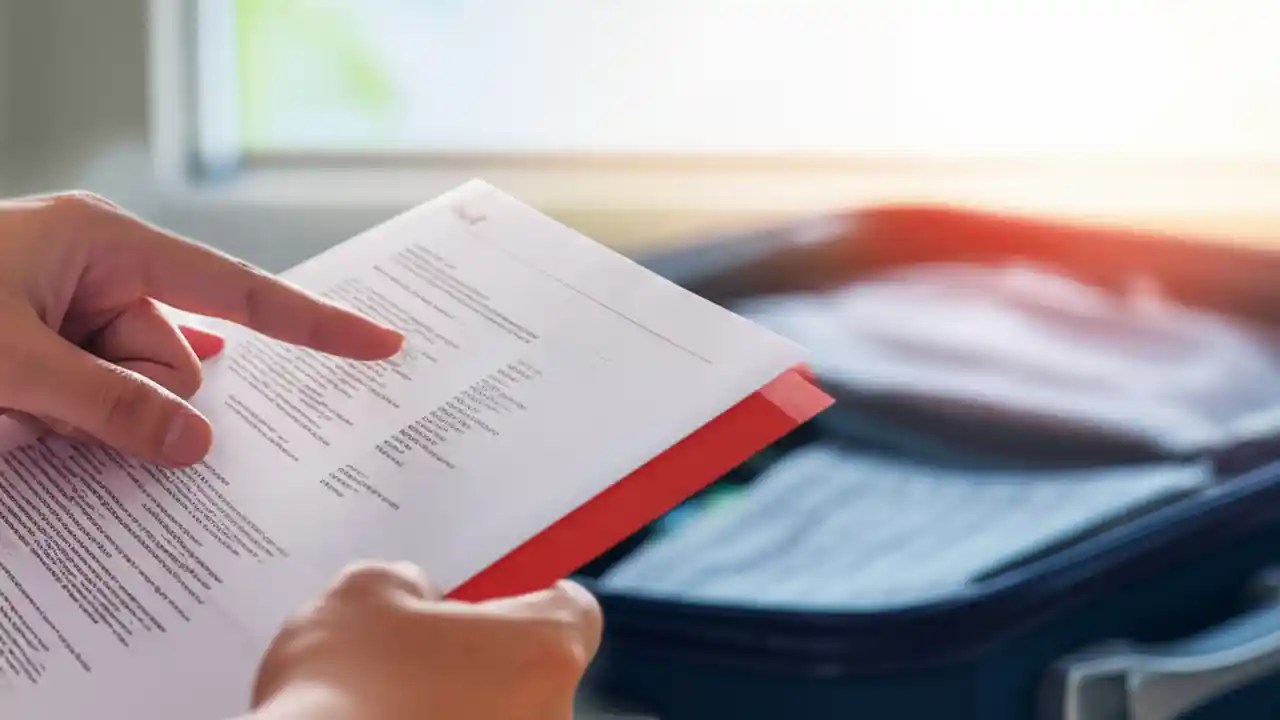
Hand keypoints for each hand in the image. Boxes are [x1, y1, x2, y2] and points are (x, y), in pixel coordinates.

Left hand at [0, 191, 402, 465]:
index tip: (380, 343)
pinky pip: (88, 405)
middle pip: (171, 365)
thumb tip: (196, 443)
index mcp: (107, 245)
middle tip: (45, 415)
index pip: (237, 294)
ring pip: (126, 397)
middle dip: (122, 405)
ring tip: (1, 413)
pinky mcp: (44, 349)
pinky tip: (15, 420)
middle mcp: (98, 275)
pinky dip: (56, 426)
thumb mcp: (11, 365)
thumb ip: (111, 406)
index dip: (313, 324)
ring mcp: (68, 313)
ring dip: (71, 423)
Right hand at [251, 562, 602, 719]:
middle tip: (412, 652)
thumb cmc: (340, 689)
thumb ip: (406, 581)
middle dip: (479, 659)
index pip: (571, 610)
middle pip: (532, 671)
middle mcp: (552, 715)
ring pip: (497, 718)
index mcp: (545, 648)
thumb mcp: (363, 594)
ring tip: (382, 704)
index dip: (527, 597)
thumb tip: (417, 595)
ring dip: (455, 710)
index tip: (485, 599)